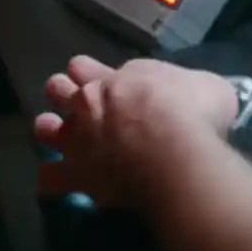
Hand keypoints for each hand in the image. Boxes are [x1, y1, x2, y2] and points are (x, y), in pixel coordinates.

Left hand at [33, 56, 238, 207]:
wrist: (172, 149)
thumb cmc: (194, 112)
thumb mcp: (206, 86)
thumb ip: (192, 87)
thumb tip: (200, 93)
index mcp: (119, 79)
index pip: (87, 68)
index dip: (86, 71)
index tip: (85, 73)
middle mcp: (90, 103)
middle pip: (59, 90)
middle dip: (61, 92)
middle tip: (71, 101)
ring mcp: (78, 138)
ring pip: (45, 129)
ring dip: (48, 130)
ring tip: (54, 135)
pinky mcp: (76, 174)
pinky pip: (49, 178)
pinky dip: (52, 179)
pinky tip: (58, 181)